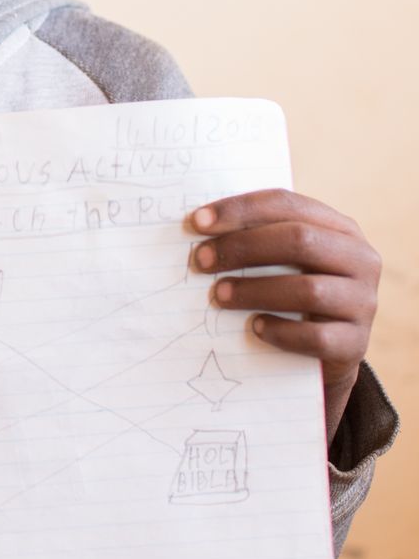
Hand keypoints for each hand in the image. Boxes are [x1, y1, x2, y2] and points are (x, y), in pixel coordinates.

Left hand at [189, 191, 379, 444]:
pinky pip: (316, 337)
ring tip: (218, 296)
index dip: (240, 210)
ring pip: (308, 290)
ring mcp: (363, 302)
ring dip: (254, 290)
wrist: (327, 354)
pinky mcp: (356, 344)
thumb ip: (256, 238)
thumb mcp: (283, 261)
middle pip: (299, 240)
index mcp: (339, 227)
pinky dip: (281, 331)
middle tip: (199, 261)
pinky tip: (254, 328)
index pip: (287, 204)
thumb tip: (195, 226)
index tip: (196, 222)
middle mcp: (360, 259)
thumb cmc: (292, 294)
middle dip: (242, 247)